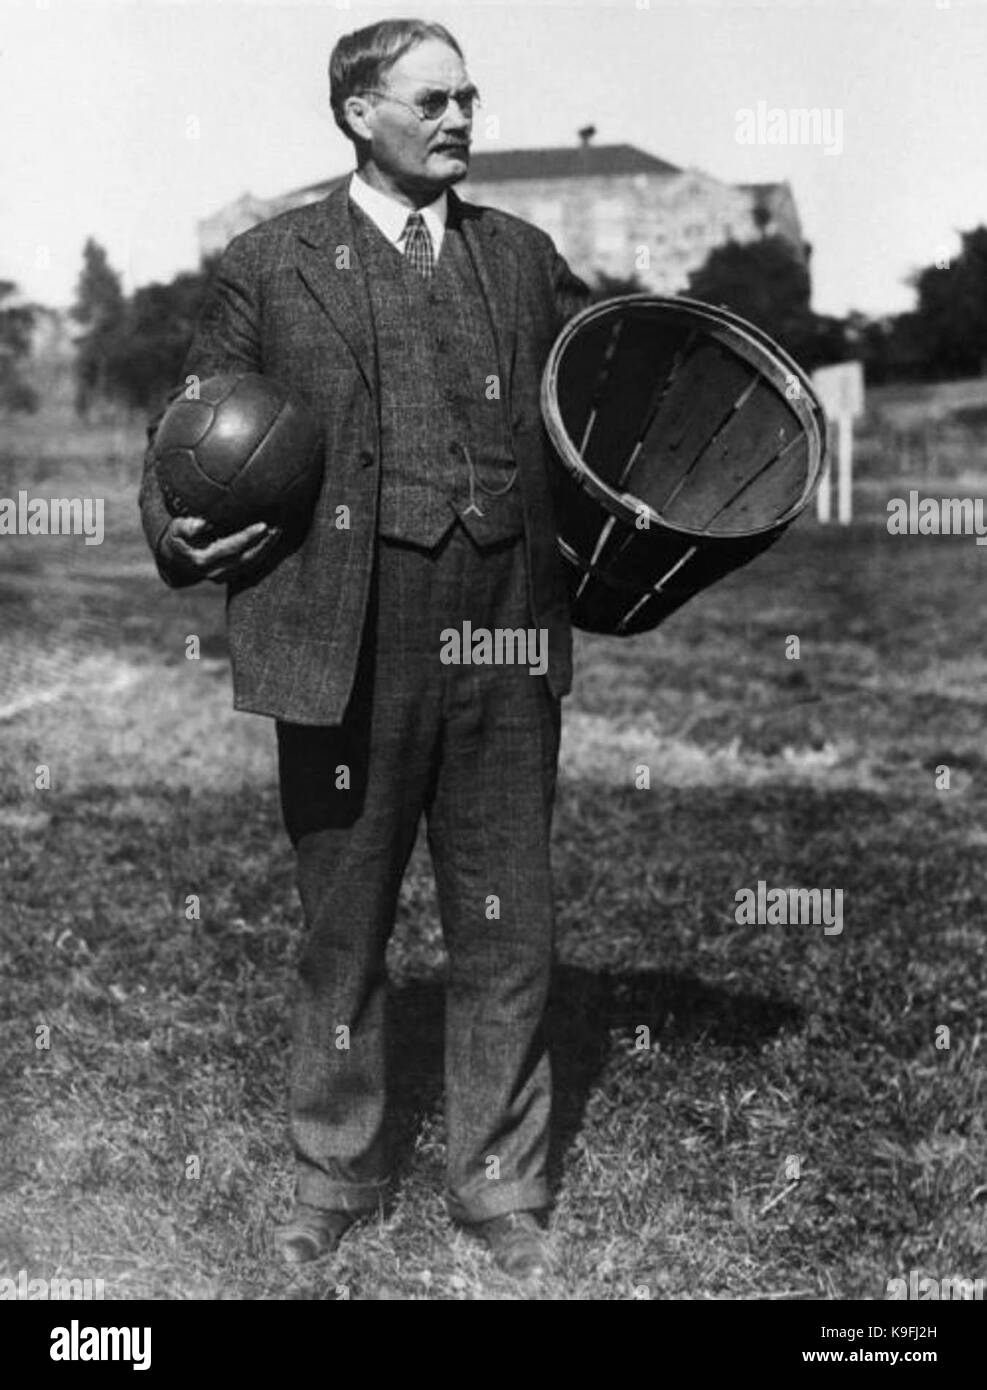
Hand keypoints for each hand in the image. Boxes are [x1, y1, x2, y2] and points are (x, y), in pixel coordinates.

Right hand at [159, 515, 281, 584]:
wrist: (175, 563)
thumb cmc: (176, 540)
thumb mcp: (175, 531)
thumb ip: (186, 526)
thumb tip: (203, 523)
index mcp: (204, 560)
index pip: (232, 547)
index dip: (248, 537)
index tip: (263, 525)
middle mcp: (216, 571)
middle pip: (247, 558)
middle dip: (264, 544)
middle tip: (278, 528)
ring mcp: (225, 576)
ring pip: (251, 564)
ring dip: (266, 549)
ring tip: (278, 532)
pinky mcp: (231, 576)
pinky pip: (251, 565)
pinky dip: (262, 553)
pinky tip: (271, 540)